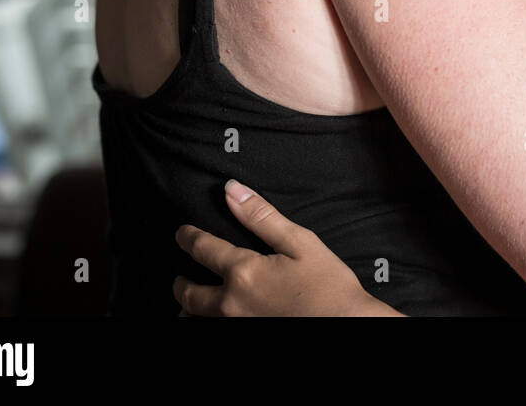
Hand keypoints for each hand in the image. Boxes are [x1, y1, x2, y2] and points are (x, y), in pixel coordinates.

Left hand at [173, 180, 386, 315]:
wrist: (347, 324)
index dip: (188, 237)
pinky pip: (215, 330)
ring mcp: (238, 325)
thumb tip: (231, 190)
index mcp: (244, 272)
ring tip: (188, 304)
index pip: (202, 249)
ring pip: (197, 320)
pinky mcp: (249, 335)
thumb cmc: (329, 285)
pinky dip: (207, 322)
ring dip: (189, 310)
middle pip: (190, 294)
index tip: (182, 233)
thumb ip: (261, 216)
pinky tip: (213, 319)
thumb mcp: (299, 241)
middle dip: (180, 283)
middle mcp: (232, 303)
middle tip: (178, 277)